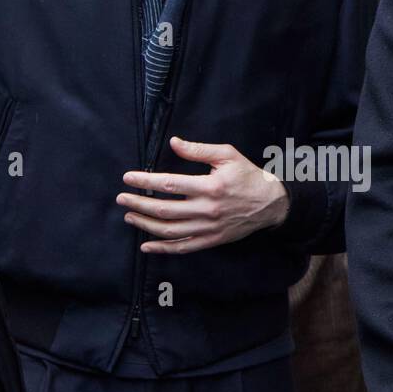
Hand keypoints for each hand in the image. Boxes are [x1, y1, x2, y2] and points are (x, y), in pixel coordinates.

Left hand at [116, 135, 289, 253]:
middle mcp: (207, 210)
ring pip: (170, 231)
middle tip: (121, 199)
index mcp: (210, 187)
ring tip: (129, 216)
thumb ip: (198, 150)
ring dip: (145, 225)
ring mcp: (208, 228)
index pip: (169, 184)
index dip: (145, 181)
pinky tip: (146, 246)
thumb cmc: (248, 176)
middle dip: (139, 204)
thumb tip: (173, 142)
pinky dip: (162, 249)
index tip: (127, 178)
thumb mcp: (227, 155)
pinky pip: (183, 248)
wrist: (271, 204)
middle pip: (164, 209)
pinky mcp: (211, 240)